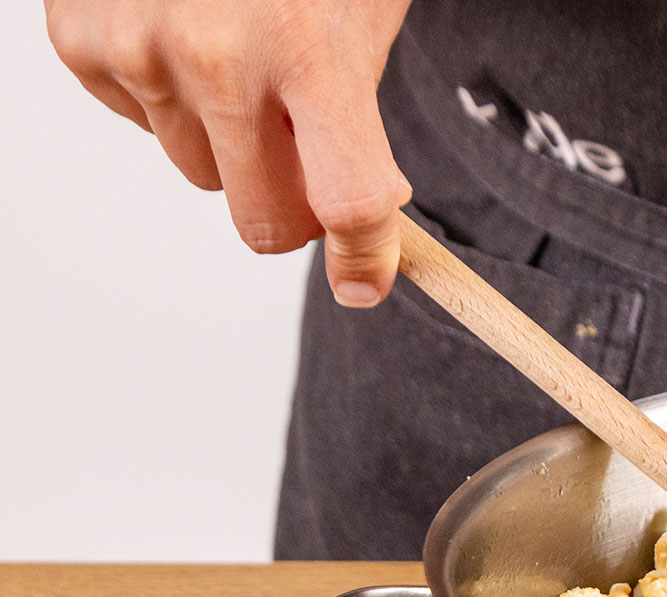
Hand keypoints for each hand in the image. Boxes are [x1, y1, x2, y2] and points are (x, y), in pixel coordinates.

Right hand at [46, 0, 413, 305]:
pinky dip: (170, 96)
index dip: (362, 255)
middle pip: (264, 217)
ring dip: (228, 141)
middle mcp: (217, 57)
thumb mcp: (358, 14)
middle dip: (295, 209)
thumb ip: (357, 119)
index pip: (348, 201)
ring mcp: (139, 48)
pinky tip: (184, 33)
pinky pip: (141, 123)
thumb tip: (358, 217)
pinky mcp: (81, 39)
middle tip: (310, 167)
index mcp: (310, 50)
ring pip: (200, 172)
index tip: (364, 279)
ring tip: (242, 57)